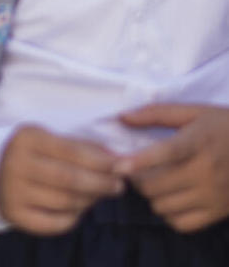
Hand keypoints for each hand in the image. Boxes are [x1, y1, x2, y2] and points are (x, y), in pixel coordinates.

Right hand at [0, 125, 123, 234]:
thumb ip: (81, 147)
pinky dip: (74, 217)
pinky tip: (77, 208)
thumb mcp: (48, 139)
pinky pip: (56, 223)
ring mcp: (14, 192)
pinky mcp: (15, 215)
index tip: (124, 166)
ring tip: (97, 195)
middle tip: (118, 186)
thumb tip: (117, 158)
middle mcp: (17, 164)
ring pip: (67, 202)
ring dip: (90, 200)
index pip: (73, 152)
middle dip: (102, 184)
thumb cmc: (29, 153)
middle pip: (71, 179)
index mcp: (27, 139)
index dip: (103, 162)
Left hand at [118, 103, 228, 231]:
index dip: (140, 161)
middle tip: (137, 171)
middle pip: (155, 186)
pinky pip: (182, 224)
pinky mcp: (219, 212)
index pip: (167, 153)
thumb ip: (157, 113)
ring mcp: (214, 195)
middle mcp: (206, 171)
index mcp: (199, 142)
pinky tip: (172, 199)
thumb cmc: (225, 127)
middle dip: (137, 179)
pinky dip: (170, 214)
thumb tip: (122, 117)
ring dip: (152, 196)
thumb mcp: (196, 112)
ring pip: (163, 206)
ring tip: (156, 183)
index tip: (118, 166)